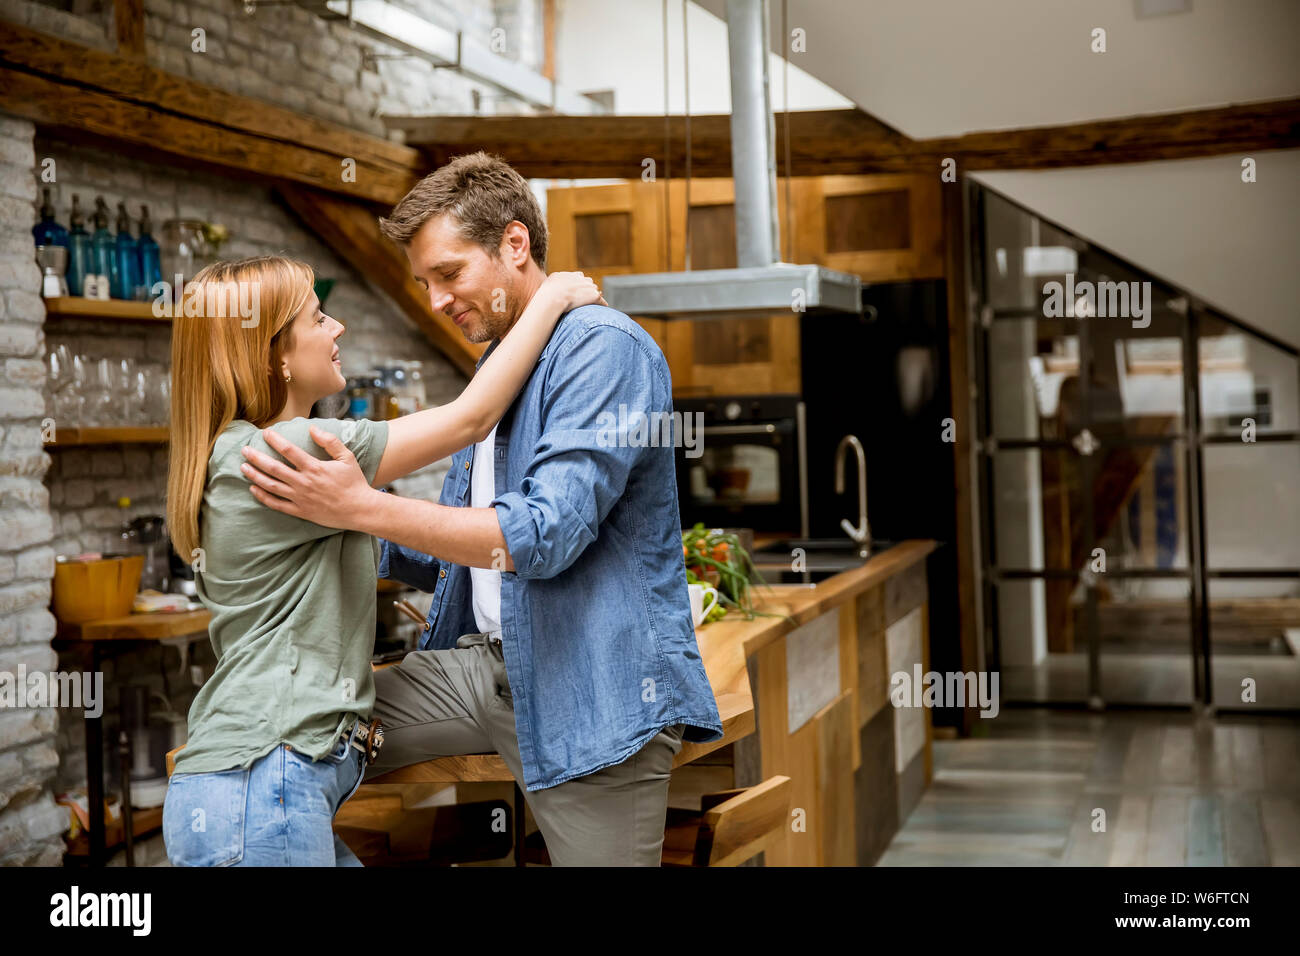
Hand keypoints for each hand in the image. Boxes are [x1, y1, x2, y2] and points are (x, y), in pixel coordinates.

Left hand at [239, 425, 374, 528]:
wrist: (359, 509)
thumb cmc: (354, 482)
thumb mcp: (347, 457)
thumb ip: (330, 441)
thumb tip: (312, 429)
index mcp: (314, 467)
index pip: (289, 451)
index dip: (275, 440)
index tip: (265, 433)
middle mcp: (304, 482)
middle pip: (274, 468)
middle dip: (257, 457)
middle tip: (245, 450)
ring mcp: (300, 498)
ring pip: (271, 485)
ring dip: (255, 475)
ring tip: (243, 467)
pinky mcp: (300, 511)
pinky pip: (276, 504)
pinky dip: (263, 497)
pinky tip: (253, 489)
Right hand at [538, 270, 606, 312]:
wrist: (554, 297)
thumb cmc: (548, 291)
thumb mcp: (551, 280)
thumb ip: (555, 279)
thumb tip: (553, 283)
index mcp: (572, 275)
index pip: (580, 277)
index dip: (579, 284)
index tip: (576, 290)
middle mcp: (582, 279)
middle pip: (589, 283)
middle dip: (587, 289)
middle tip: (584, 298)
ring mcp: (589, 286)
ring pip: (595, 291)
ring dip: (593, 296)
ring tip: (592, 304)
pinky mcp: (594, 295)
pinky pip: (601, 301)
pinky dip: (602, 304)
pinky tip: (603, 308)